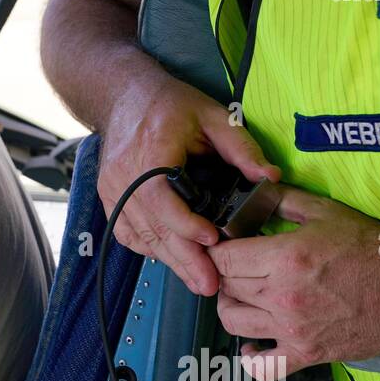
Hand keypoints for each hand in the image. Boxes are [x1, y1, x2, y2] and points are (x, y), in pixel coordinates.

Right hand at [99, 75, 280, 294]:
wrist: (125, 95)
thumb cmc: (170, 104)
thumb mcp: (212, 115)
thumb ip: (241, 146)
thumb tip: (269, 176)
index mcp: (150, 151)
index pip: (161, 198)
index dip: (185, 224)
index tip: (211, 240)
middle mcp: (124, 174)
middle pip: (152, 226)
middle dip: (184, 258)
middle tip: (210, 284)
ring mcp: (112, 188)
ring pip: (141, 235)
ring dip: (170, 260)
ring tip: (198, 281)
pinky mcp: (109, 196)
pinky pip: (127, 233)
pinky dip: (150, 248)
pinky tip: (171, 258)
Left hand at [207, 185, 379, 374]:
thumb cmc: (376, 249)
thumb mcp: (326, 211)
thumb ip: (283, 201)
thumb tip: (253, 195)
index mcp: (285, 257)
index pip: (223, 259)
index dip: (216, 251)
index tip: (222, 248)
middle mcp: (283, 295)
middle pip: (226, 287)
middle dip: (224, 275)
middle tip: (235, 269)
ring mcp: (293, 328)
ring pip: (233, 322)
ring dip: (231, 308)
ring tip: (243, 298)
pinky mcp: (307, 353)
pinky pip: (263, 366)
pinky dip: (251, 357)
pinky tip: (253, 342)